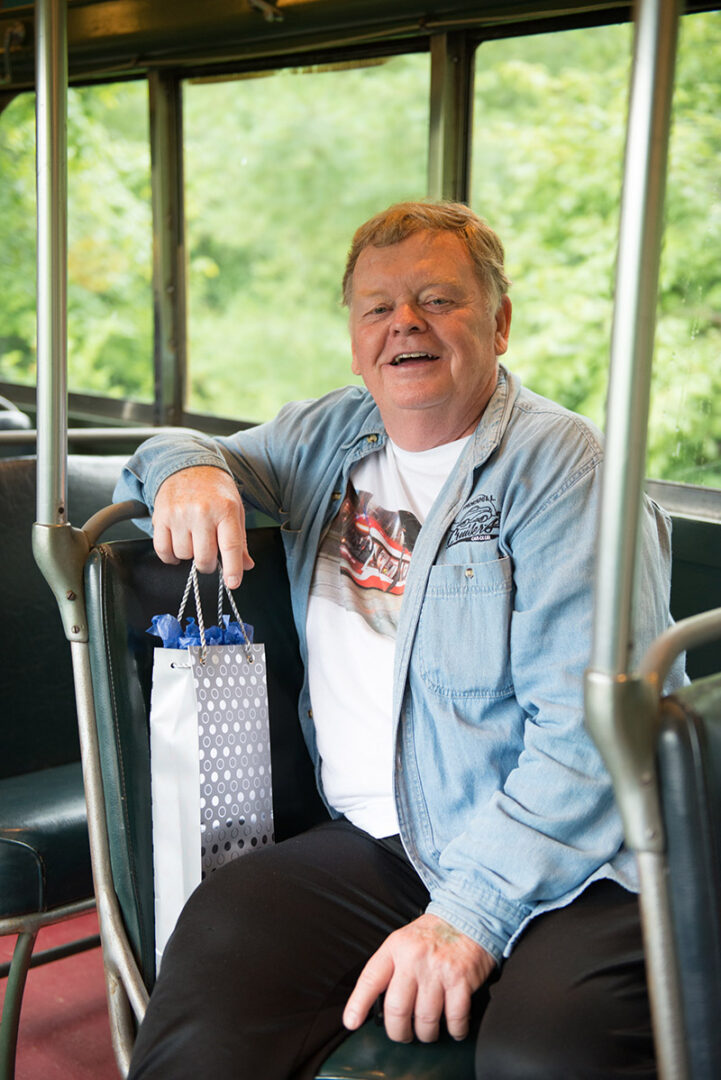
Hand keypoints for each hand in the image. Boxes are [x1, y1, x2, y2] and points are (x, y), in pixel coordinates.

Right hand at [152, 466, 254, 587]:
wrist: (189, 466)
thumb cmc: (215, 491)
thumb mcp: (235, 510)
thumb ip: (239, 540)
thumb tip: (246, 566)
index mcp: (225, 510)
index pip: (230, 546)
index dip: (232, 569)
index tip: (233, 584)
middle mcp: (202, 511)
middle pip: (204, 557)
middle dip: (208, 565)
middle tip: (210, 558)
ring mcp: (180, 514)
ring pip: (184, 555)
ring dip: (189, 556)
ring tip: (194, 542)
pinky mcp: (162, 516)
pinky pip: (163, 549)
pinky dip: (170, 556)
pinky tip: (177, 548)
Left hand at [342, 913, 494, 1043]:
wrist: (467, 916)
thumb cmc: (434, 935)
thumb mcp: (404, 941)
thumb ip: (391, 967)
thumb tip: (375, 1004)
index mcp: (396, 947)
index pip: (371, 979)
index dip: (358, 1004)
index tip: (351, 1022)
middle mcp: (414, 958)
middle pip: (397, 1009)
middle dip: (399, 1031)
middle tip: (403, 1034)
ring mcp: (438, 969)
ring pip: (425, 1019)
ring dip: (426, 1034)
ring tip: (428, 1031)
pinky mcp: (461, 979)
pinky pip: (454, 1018)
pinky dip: (454, 1030)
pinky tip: (453, 1029)